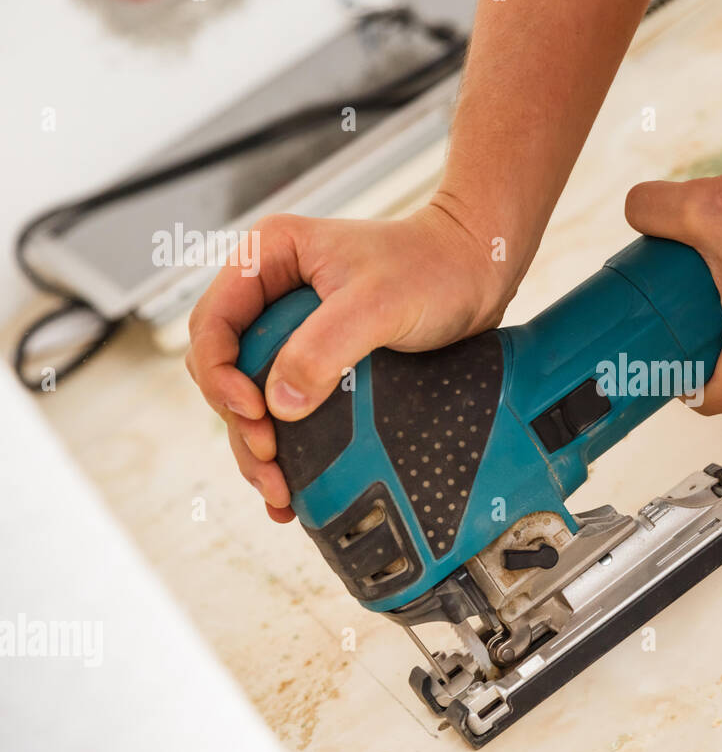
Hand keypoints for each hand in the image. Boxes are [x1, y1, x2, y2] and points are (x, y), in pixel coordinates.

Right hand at [186, 200, 515, 521]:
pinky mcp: (320, 355)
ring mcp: (293, 325)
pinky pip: (288, 403)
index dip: (219, 374)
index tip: (253, 413)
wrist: (478, 269)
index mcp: (269, 258)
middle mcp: (272, 291)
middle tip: (269, 466)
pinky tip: (294, 484)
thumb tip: (278, 406)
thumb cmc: (432, 267)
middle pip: (226, 368)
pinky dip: (288, 443)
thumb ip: (325, 348)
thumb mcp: (377, 304)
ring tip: (278, 493)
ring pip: (253, 394)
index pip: (212, 323)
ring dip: (258, 444)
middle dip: (240, 422)